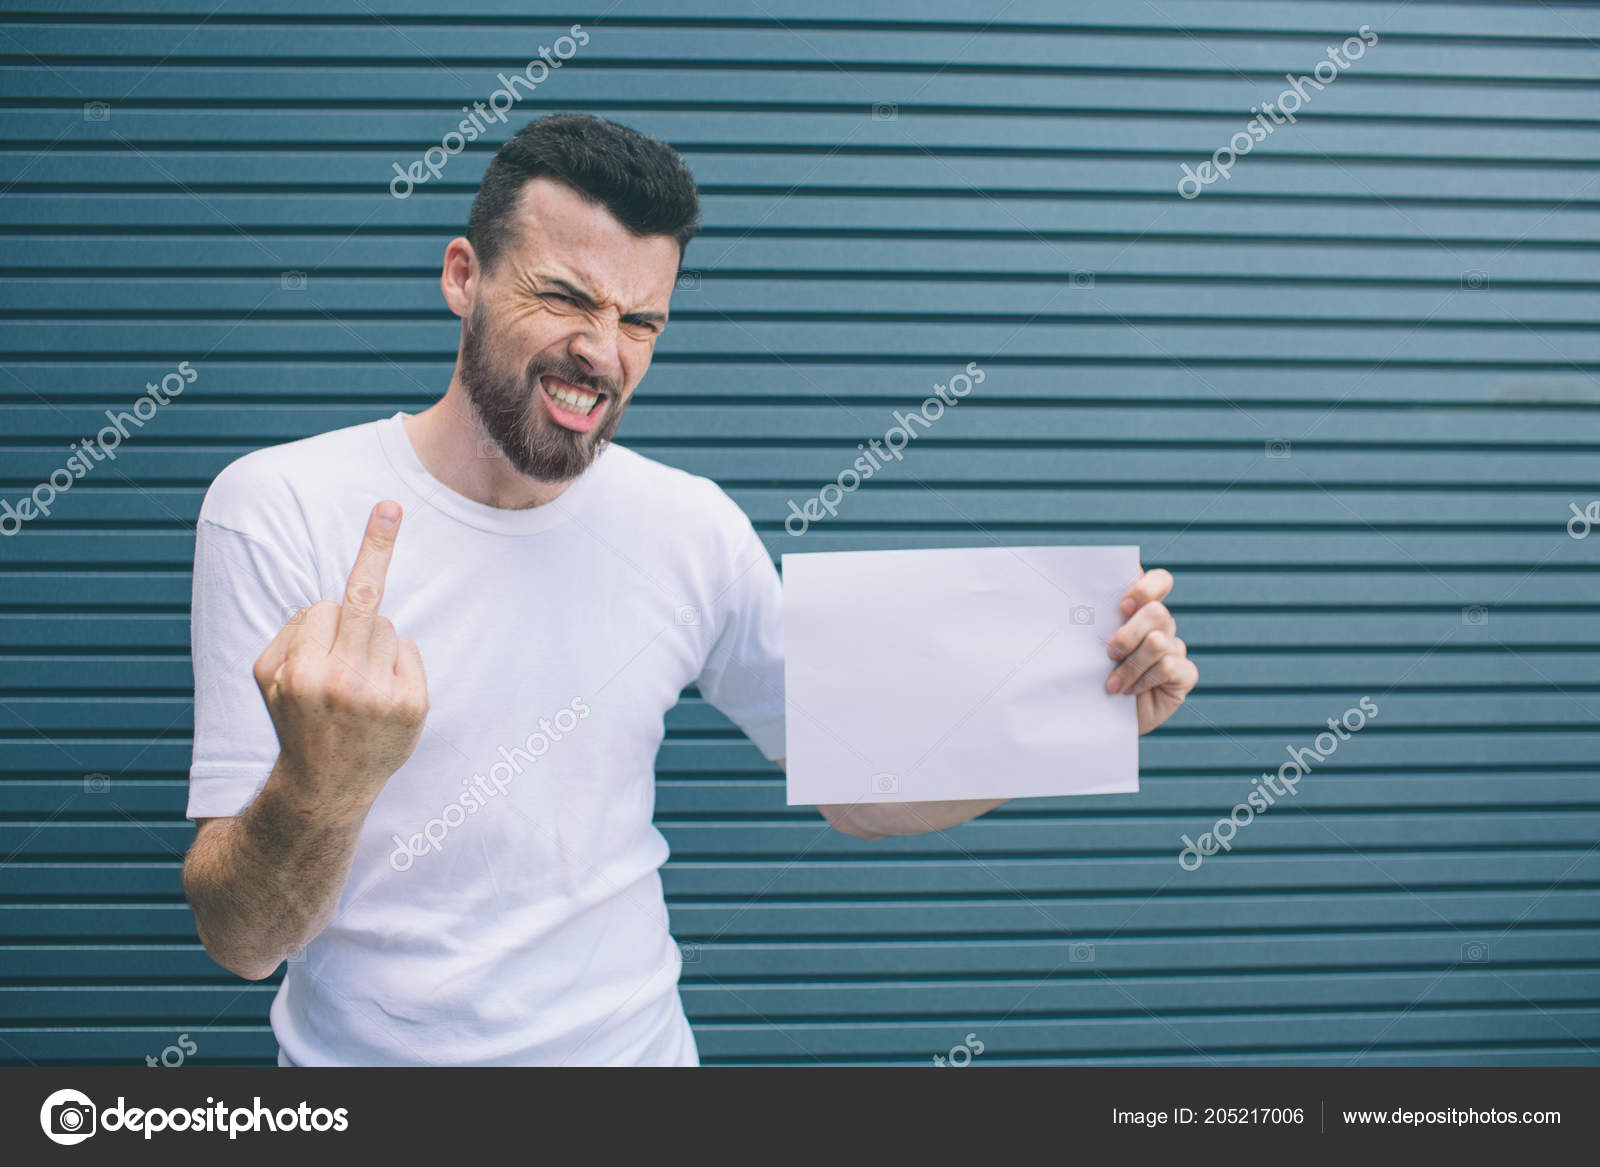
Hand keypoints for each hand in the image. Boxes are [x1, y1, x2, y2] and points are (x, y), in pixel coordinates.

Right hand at [252, 500, 428, 819]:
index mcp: (299, 673)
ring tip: (354, 685)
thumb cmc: (295, 720)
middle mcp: (341, 684)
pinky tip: (379, 694)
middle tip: (387, 505)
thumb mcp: (266, 676)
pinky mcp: (413, 707)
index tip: (376, 514)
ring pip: (386, 626)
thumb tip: (329, 599)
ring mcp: (380, 697)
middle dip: (373, 552)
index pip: (324, 607)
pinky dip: (396, 661)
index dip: (323, 617)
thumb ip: (290, 631)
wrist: (324, 787)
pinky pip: (409, 649)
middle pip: (362, 601)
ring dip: (372, 641)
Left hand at [1104, 567, 1196, 734]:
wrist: (1099, 718)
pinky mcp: (1185, 674)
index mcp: (1139, 611)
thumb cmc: (1091, 676)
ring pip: (1158, 642)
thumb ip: (1096, 618)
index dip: (1146, 588)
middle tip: (1109, 654)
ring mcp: (1175, 649)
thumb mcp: (1088, 645)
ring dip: (1131, 665)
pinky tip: (1131, 691)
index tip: (1122, 606)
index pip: (1160, 581)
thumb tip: (1084, 589)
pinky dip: (1145, 680)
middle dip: (1128, 634)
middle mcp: (1161, 626)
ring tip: (1113, 683)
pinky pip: (1169, 666)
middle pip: (1157, 612)